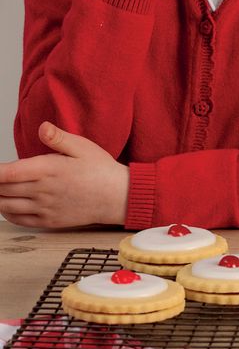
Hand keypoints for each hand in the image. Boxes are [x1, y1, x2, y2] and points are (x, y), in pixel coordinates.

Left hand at [0, 122, 128, 227]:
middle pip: (2, 189)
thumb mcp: (82, 146)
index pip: (8, 173)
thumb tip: (42, 127)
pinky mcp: (49, 220)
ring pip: (6, 206)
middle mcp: (42, 191)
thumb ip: (58, 138)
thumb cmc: (101, 170)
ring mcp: (44, 208)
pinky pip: (19, 220)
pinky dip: (6, 213)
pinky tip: (5, 205)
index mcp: (48, 169)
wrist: (117, 197)